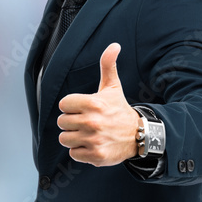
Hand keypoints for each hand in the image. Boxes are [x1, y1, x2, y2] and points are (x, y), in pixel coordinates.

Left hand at [57, 43, 139, 165]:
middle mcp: (92, 122)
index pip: (64, 104)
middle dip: (72, 122)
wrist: (139, 135)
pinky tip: (92, 144)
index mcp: (93, 103)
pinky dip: (81, 151)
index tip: (83, 108)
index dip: (72, 106)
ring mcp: (93, 140)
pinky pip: (73, 153)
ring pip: (65, 138)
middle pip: (62, 122)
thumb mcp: (113, 87)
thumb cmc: (120, 110)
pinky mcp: (95, 155)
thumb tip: (114, 45)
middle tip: (87, 122)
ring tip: (88, 133)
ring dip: (74, 137)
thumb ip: (108, 65)